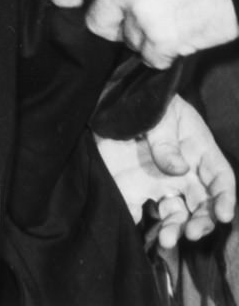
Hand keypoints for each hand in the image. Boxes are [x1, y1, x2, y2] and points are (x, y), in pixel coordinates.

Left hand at [50, 0, 238, 67]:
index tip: (66, 0)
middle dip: (112, 22)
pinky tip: (179, 35)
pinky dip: (163, 53)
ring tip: (168, 18)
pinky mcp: (165, 38)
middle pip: (95, 20)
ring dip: (143, 37)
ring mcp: (143, 14)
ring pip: (128, 40)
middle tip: (136, 15)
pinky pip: (151, 57)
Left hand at [98, 94, 238, 249]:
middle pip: (203, 203)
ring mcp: (162, 181)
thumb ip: (166, 140)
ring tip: (168, 240)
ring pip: (179, 211)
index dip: (225, 198)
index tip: (223, 215)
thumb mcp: (158, 114)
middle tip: (192, 233)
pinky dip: (147, 224)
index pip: (220, 179)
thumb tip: (179, 169)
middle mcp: (185, 172)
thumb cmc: (145, 101)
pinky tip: (146, 235)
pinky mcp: (138, 186)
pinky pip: (146, 209)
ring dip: (178, 228)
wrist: (113, 98)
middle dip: (202, 221)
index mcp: (198, 151)